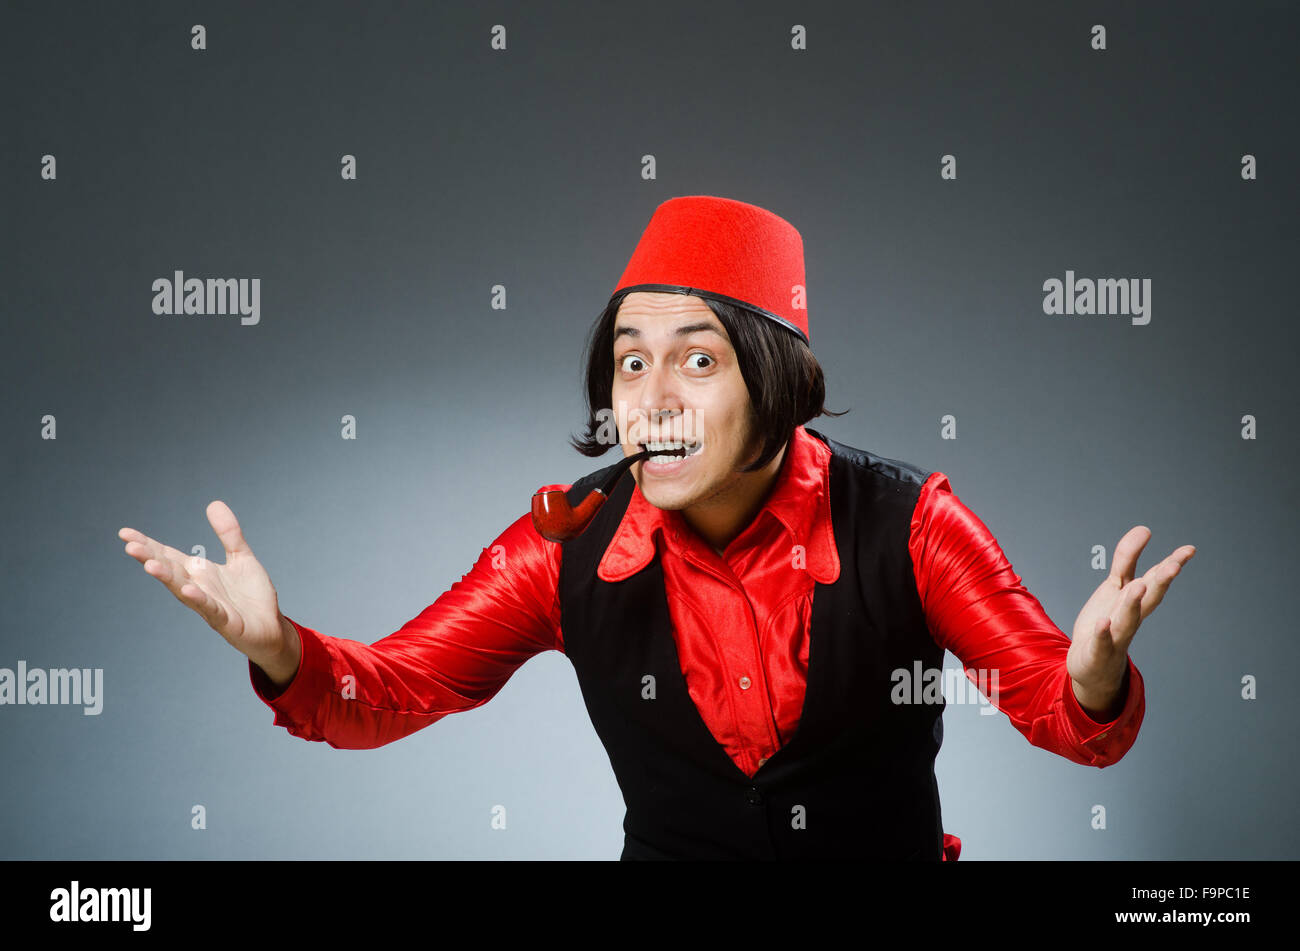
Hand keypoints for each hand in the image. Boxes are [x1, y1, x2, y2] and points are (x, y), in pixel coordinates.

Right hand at [119, 500, 296, 675]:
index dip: (148, 545)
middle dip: (150, 559)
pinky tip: (188, 589)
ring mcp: (209, 605)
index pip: (168, 556)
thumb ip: (229, 533)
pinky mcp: (226, 621)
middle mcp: (198, 588)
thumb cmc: (251, 595)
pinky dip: (199, 599)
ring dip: (167, 579)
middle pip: (170, 571)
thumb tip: (213, 503)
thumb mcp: (241, 557)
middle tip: (130, 546)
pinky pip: (210, 609)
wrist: (271, 627)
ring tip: (150, 565)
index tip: (125, 533)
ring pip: (183, 590)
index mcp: (198, 573)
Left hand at [1068, 526, 1194, 716]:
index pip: (1155, 579)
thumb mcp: (1115, 586)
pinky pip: (1102, 642)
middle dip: (1161, 582)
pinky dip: (1104, 633)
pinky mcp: (1098, 651)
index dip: (1171, 563)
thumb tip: (1145, 529)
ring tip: (1139, 586)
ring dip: (1133, 603)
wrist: (1093, 665)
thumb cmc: (1108, 621)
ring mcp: (1116, 635)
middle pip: (1149, 598)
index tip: (1189, 549)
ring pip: (1128, 619)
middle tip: (1173, 566)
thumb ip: (1128, 558)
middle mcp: (1131, 616)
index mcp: (1136, 599)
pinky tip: (1103, 622)